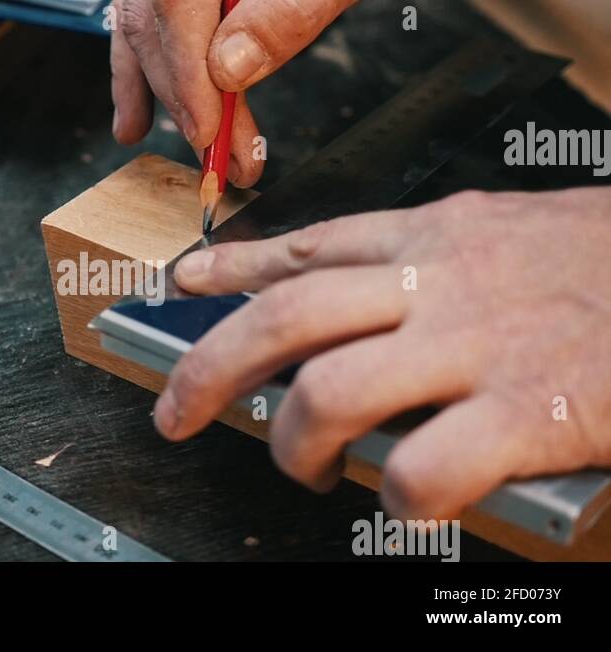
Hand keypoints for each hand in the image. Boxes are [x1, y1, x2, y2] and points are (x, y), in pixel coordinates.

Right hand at [109, 0, 354, 187]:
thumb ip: (284, 13)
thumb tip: (231, 69)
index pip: (175, 8)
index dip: (189, 81)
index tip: (208, 137)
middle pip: (158, 26)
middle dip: (191, 103)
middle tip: (225, 158)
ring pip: (143, 28)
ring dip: (164, 95)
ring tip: (190, 145)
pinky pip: (144, 18)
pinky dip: (141, 71)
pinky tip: (135, 117)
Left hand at [153, 187, 610, 519]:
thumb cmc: (607, 261)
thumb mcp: (503, 230)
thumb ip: (427, 255)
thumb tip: (365, 292)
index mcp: (435, 237)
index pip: (308, 247)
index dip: (236, 267)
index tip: (188, 283)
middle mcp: (440, 284)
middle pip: (287, 319)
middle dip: (212, 367)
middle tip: (179, 409)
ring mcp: (480, 346)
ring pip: (332, 392)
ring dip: (297, 442)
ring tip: (302, 467)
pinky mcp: (532, 411)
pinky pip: (426, 467)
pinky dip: (399, 496)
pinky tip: (404, 502)